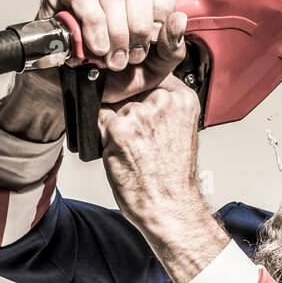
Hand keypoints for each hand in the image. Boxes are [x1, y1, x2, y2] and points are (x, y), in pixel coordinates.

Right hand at [39, 0, 187, 101]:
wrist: (78, 91)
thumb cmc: (113, 76)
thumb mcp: (153, 68)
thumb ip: (172, 47)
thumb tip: (179, 20)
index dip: (160, 10)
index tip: (153, 39)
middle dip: (137, 28)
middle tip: (131, 56)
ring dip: (115, 32)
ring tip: (111, 58)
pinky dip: (93, 24)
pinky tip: (96, 45)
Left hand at [98, 73, 199, 226]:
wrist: (170, 206)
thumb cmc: (174, 177)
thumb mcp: (180, 131)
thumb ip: (164, 108)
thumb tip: (137, 95)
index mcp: (183, 99)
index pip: (152, 76)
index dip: (142, 91)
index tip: (142, 105)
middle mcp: (163, 100)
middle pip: (130, 88)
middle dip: (128, 108)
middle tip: (141, 139)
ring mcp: (139, 113)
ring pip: (113, 105)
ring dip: (116, 124)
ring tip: (134, 150)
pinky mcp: (118, 128)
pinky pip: (99, 121)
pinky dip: (104, 137)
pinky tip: (123, 154)